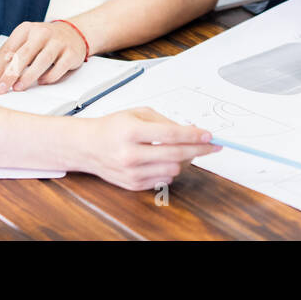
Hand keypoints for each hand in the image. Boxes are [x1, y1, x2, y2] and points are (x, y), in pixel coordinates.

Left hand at [0, 20, 86, 92]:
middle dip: (10, 73)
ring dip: (28, 76)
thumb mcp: (22, 42)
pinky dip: (49, 76)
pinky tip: (41, 82)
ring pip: (42, 60)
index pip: (9, 49)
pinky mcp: (71, 53)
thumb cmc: (42, 41)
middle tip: (1, 88)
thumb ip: (3, 55)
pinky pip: (59, 67)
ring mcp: (58, 42)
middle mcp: (43, 33)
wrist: (73, 33)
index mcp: (26, 29)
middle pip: (24, 55)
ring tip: (18, 87)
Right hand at [80, 107, 221, 190]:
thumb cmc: (113, 127)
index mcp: (131, 132)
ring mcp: (131, 173)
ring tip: (182, 149)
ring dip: (184, 160)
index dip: (193, 135)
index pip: (170, 135)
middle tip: (212, 145)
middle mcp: (130, 154)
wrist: (88, 146)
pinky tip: (165, 160)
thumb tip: (192, 130)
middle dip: (198, 150)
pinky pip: (164, 180)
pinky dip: (170, 169)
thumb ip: (166, 121)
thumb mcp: (138, 114)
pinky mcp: (133, 185)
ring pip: (173, 170)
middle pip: (175, 155)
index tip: (209, 135)